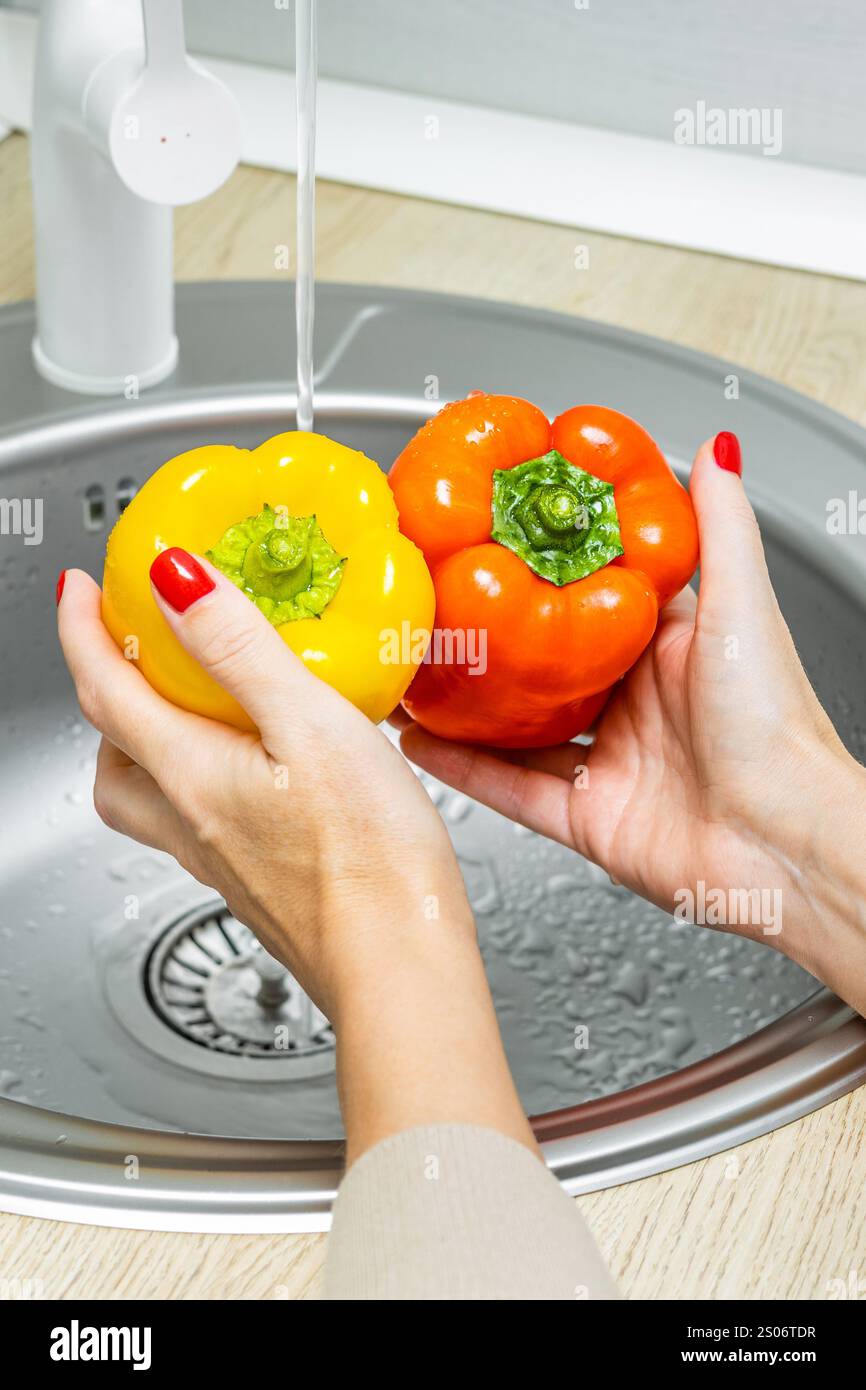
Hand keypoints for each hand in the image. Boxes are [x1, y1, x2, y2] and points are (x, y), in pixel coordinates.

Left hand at [57, 549, 536, 1159]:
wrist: (399, 969)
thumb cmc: (369, 865)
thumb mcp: (309, 725)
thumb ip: (239, 649)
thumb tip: (175, 579)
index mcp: (191, 776)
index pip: (105, 690)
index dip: (82, 629)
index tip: (76, 586)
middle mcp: (191, 821)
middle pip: (111, 750)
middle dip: (105, 686)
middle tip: (129, 641)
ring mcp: (220, 857)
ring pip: (145, 791)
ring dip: (142, 737)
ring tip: (183, 699)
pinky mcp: (255, 879)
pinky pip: (193, 815)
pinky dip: (195, 772)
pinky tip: (254, 762)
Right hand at [398, 435, 865, 1014]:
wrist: (787, 844)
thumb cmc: (778, 729)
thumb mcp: (743, 608)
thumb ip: (720, 528)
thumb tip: (717, 448)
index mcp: (669, 653)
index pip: (592, 604)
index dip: (543, 577)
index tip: (494, 543)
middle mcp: (638, 708)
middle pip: (544, 671)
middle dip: (489, 646)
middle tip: (433, 611)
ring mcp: (611, 765)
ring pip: (518, 733)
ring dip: (465, 709)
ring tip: (412, 675)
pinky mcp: (589, 820)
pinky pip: (512, 791)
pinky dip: (465, 771)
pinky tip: (422, 746)